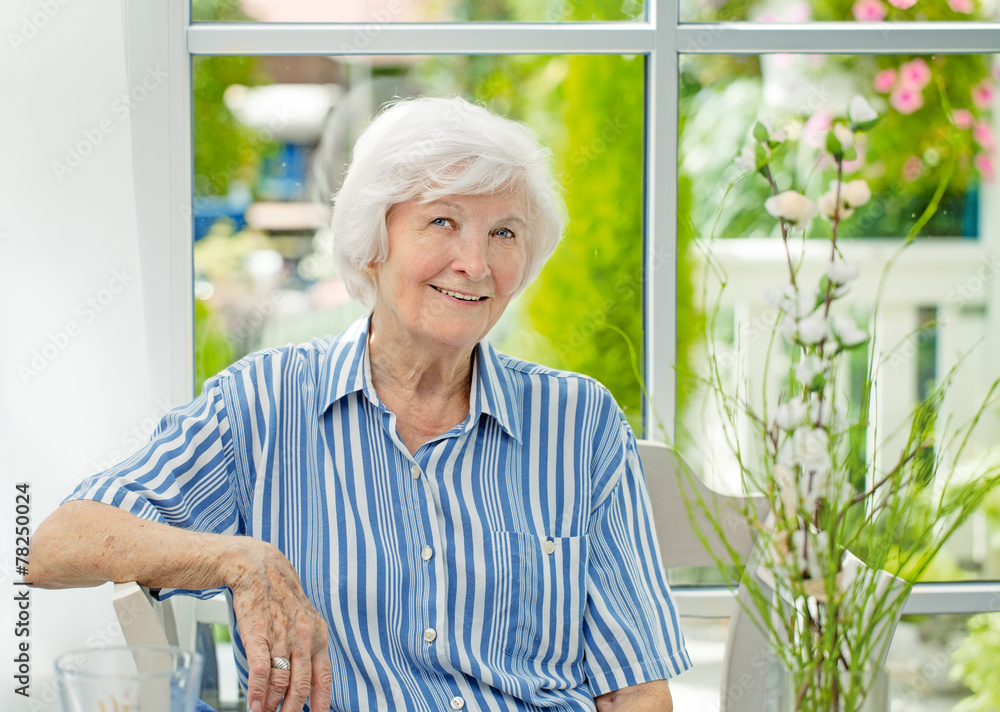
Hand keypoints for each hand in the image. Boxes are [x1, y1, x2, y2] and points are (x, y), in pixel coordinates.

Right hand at [225, 539, 331, 711]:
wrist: (258, 568)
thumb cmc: (280, 598)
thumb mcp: (304, 621)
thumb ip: (308, 650)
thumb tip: (307, 682)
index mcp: (318, 636)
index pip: (323, 678)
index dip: (321, 703)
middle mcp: (303, 638)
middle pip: (300, 686)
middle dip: (292, 711)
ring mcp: (281, 636)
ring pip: (280, 682)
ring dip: (272, 705)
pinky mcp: (258, 634)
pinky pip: (260, 670)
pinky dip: (257, 691)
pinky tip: (254, 703)